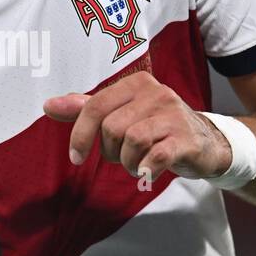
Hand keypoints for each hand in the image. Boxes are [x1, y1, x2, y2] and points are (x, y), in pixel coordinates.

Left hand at [43, 70, 232, 186]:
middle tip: (122, 157)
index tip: (75, 157)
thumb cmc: (157, 128)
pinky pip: (156, 156)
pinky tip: (147, 173)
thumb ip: (86, 109)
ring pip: (131, 141)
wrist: (206, 141)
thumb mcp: (122, 114)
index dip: (80, 134)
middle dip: (109, 152)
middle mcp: (156, 93)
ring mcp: (174, 115)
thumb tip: (49, 106)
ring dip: (127, 162)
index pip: (95, 106)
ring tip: (137, 163)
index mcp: (136, 83)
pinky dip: (145, 169)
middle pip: (112, 128)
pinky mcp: (187, 139)